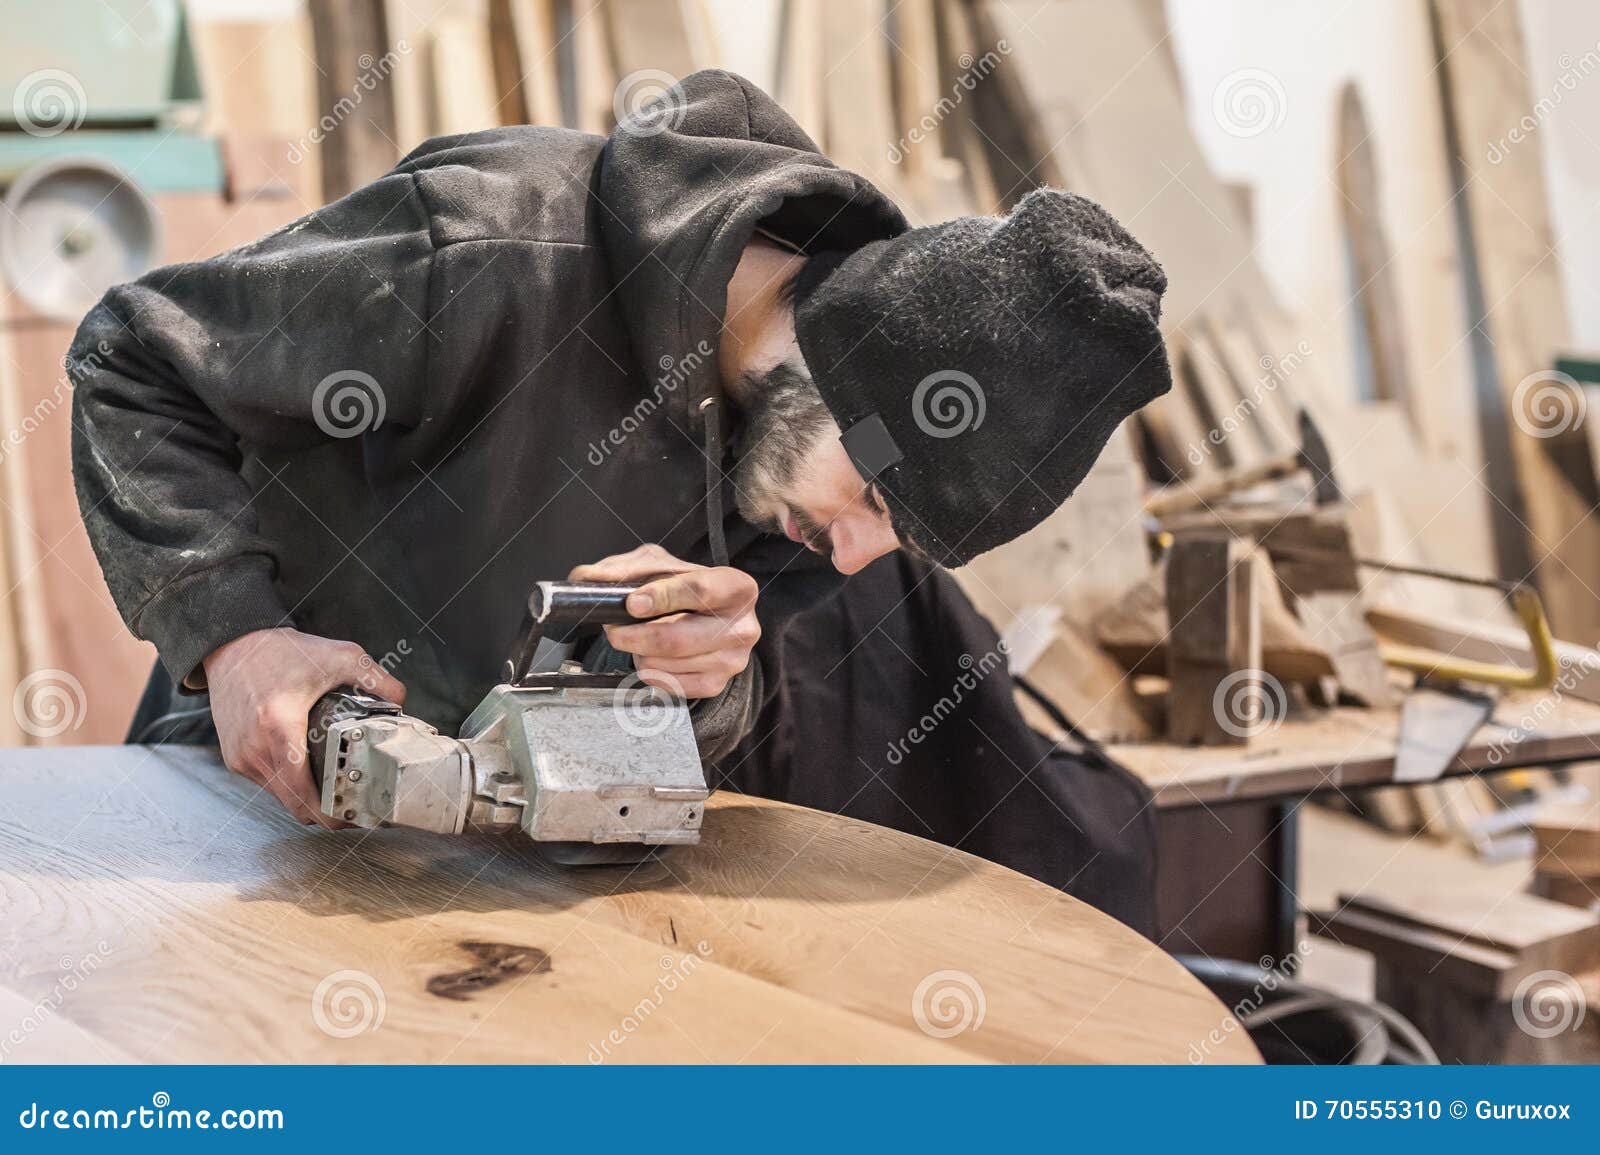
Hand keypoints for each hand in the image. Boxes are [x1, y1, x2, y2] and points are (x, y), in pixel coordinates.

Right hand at [202, 627, 406, 825]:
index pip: (303, 791)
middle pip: (294, 804)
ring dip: (306, 800)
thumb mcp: (339, 656)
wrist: (233, 646)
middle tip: (354, 810)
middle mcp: (255, 749)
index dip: (329, 812)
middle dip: (325, 813)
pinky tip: (311, 775)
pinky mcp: (235, 758)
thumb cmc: (280, 652)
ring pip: (281, 797)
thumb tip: (400, 701)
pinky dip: (290, 786)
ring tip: (336, 791)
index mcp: (279, 727)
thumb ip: (376, 679)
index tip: (353, 817)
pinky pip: (268, 784)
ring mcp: (241, 756)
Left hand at [569, 544, 759, 698]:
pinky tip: (652, 655)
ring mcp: (732, 660)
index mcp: (737, 587)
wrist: (705, 616)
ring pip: (666, 664)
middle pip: (677, 639)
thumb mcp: (657, 565)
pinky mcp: (716, 684)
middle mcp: (743, 626)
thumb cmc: (683, 588)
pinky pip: (667, 684)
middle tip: (613, 628)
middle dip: (634, 635)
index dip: (661, 597)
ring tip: (640, 638)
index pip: (698, 592)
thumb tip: (586, 578)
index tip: (631, 603)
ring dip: (639, 652)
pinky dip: (649, 670)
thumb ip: (624, 569)